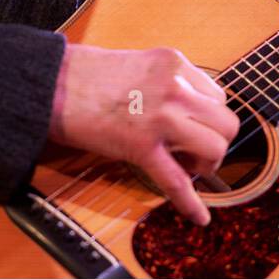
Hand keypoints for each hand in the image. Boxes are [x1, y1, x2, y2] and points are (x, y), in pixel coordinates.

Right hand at [48, 43, 238, 225]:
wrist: (53, 85)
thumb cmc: (87, 74)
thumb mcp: (141, 63)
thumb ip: (169, 83)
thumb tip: (188, 113)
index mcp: (174, 63)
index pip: (217, 95)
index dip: (208, 117)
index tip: (195, 128)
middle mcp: (175, 86)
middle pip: (225, 121)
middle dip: (216, 141)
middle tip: (195, 151)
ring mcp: (161, 116)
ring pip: (213, 147)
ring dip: (205, 164)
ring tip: (186, 167)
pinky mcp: (142, 145)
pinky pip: (176, 180)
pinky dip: (191, 203)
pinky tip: (200, 216)